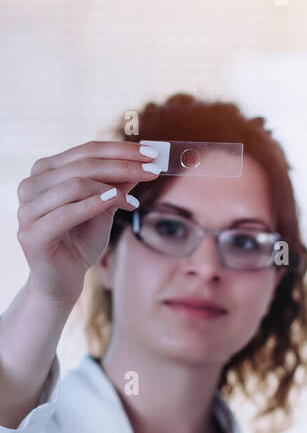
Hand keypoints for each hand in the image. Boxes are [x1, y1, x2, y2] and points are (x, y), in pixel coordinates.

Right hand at [16, 139, 159, 306]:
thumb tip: (142, 161)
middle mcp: (31, 184)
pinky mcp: (31, 233)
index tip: (153, 153)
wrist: (63, 282)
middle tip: (152, 170)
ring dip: (111, 189)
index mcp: (45, 172)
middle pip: (82, 164)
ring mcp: (27, 208)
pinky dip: (93, 205)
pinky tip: (117, 203)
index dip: (120, 150)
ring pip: (74, 185)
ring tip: (134, 201)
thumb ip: (116, 186)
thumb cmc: (80, 244)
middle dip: (122, 165)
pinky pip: (66, 213)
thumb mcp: (103, 210)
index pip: (86, 151)